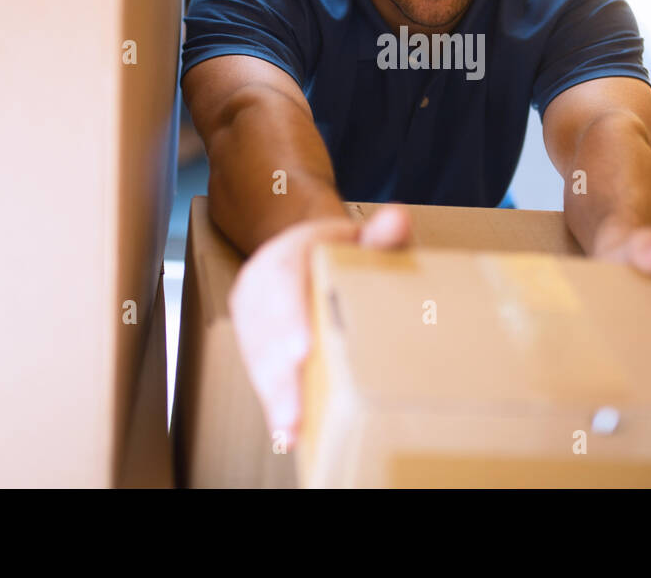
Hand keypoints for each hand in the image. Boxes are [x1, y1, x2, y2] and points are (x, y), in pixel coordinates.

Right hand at [227, 204, 410, 450]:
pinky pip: (258, 370)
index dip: (289, 314)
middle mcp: (260, 281)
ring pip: (256, 353)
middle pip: (265, 325)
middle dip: (278, 368)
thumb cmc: (350, 252)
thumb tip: (398, 220)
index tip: (302, 348)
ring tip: (292, 425)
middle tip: (296, 407)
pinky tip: (287, 431)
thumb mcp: (366, 239)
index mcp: (287, 250)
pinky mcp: (253, 339)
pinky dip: (273, 401)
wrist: (317, 251)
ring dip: (274, 392)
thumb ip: (381, 233)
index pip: (282, 277)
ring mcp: (253, 312)